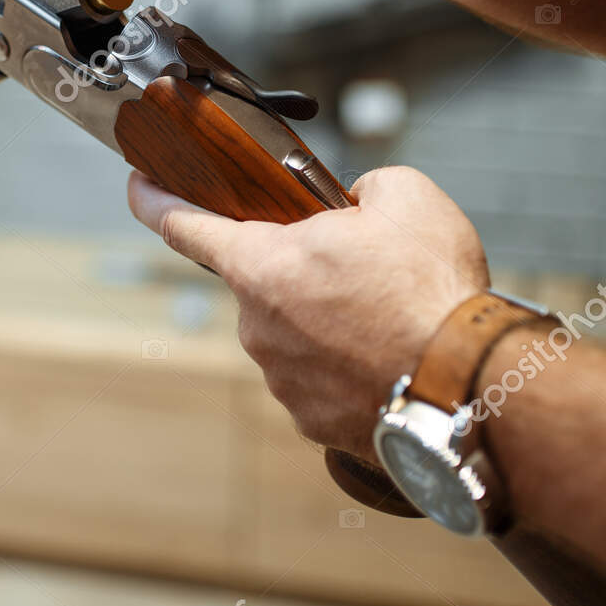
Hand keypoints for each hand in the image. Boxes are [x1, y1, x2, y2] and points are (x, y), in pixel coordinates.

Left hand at [128, 166, 488, 457]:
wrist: (468, 389)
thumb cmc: (431, 289)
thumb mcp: (405, 195)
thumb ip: (362, 187)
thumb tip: (357, 206)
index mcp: (261, 265)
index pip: (184, 225)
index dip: (155, 199)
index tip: (136, 185)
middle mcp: (257, 327)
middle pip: (265, 280)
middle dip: (304, 269)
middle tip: (365, 268)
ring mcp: (281, 379)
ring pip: (296, 331)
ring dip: (331, 321)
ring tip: (393, 320)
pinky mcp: (311, 421)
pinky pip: (320, 377)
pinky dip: (349, 365)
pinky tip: (392, 359)